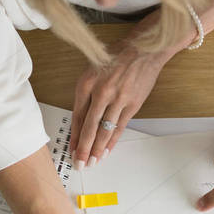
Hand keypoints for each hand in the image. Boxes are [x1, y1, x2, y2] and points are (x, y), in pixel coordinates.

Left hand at [70, 42, 171, 167]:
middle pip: (89, 127)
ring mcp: (118, 99)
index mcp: (87, 83)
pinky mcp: (132, 104)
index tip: (71, 150)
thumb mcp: (93, 69)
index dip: (74, 136)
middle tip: (80, 163)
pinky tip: (107, 150)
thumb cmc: (116, 57)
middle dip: (84, 148)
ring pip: (105, 130)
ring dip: (98, 149)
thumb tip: (82, 118)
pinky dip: (113, 141)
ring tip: (93, 162)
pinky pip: (120, 127)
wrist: (142, 50)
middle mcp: (101, 92)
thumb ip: (87, 93)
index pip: (77, 116)